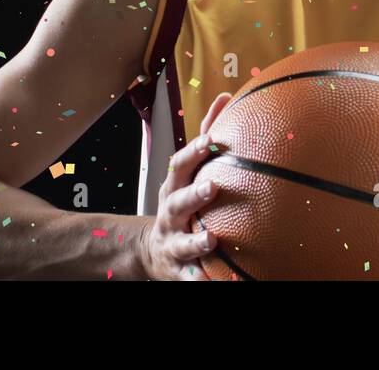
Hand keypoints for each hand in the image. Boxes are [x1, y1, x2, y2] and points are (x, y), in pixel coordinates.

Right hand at [138, 92, 232, 279]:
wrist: (153, 249)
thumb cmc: (181, 199)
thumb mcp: (188, 170)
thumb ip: (207, 136)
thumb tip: (226, 95)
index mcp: (175, 186)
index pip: (182, 164)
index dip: (195, 152)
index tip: (212, 141)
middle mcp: (171, 212)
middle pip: (178, 202)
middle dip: (194, 194)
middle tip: (212, 188)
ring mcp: (173, 241)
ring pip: (183, 242)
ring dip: (197, 241)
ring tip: (212, 240)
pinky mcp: (178, 269)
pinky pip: (190, 278)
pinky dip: (200, 281)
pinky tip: (215, 284)